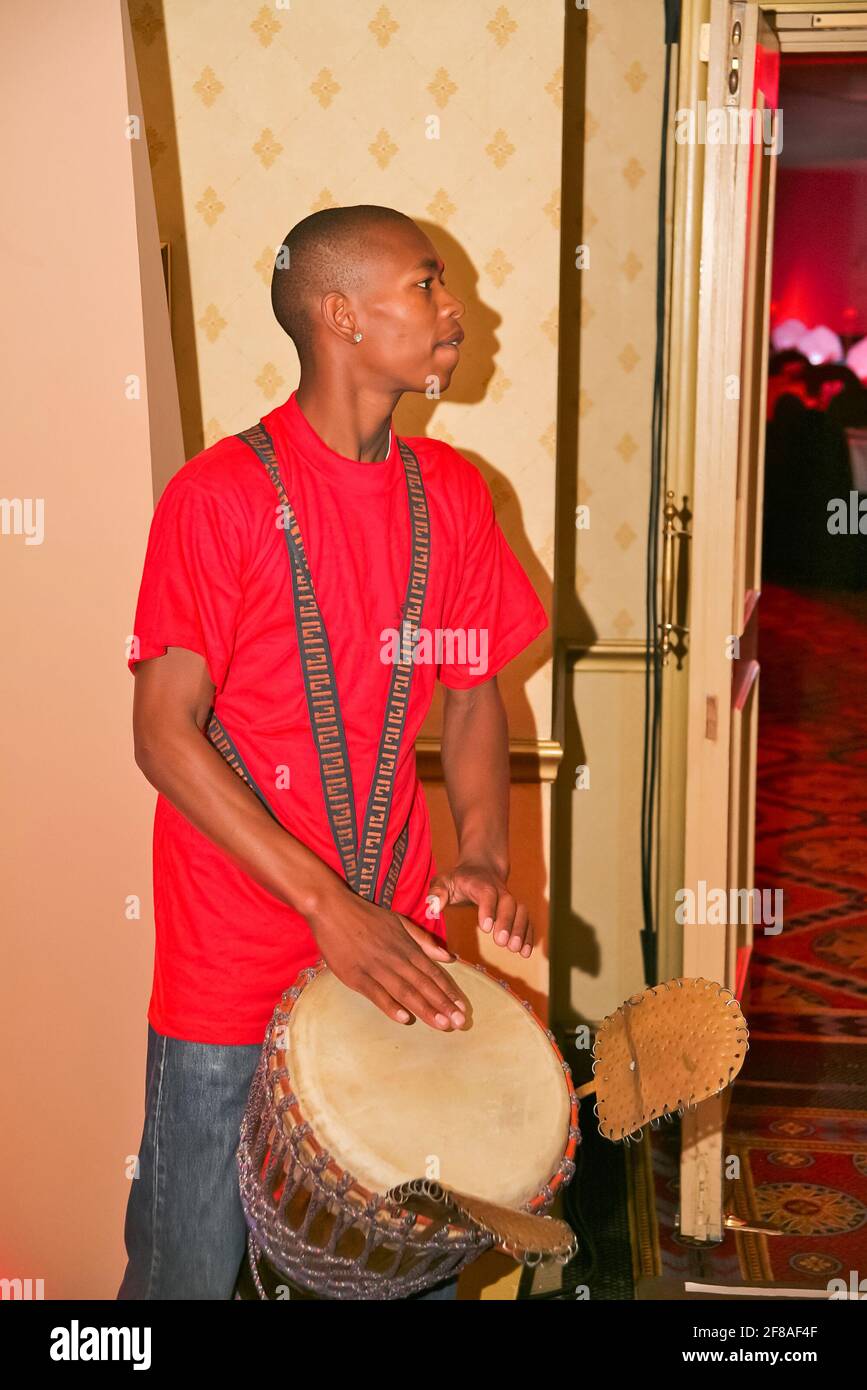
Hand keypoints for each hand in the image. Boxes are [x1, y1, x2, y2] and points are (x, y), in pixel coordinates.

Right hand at [306, 883, 469, 1030]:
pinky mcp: (355, 975)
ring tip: (442, 1025)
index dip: (448, 991)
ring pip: (404, 991)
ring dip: (425, 1009)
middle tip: (460, 1023)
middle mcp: (395, 958)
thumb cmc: (366, 915)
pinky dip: (390, 1006)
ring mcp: (375, 967)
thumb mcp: (399, 921)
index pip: (432, 972)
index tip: (462, 1008)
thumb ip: (423, 940)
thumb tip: (448, 956)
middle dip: (443, 1005)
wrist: (332, 907)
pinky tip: (404, 1018)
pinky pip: (375, 993)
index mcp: (406, 946)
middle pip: (423, 985)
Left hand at [428, 860, 533, 957]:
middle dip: (507, 922)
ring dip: (520, 930)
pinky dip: (528, 935)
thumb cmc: (458, 879)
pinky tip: (525, 953)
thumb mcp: (443, 881)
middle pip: (508, 902)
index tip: (486, 927)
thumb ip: (437, 892)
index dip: (488, 908)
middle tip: (501, 942)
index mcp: (479, 883)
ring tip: (516, 950)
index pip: (487, 893)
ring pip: (520, 911)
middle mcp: (498, 890)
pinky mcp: (516, 909)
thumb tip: (434, 907)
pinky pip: (527, 920)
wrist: (481, 868)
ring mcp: (509, 899)